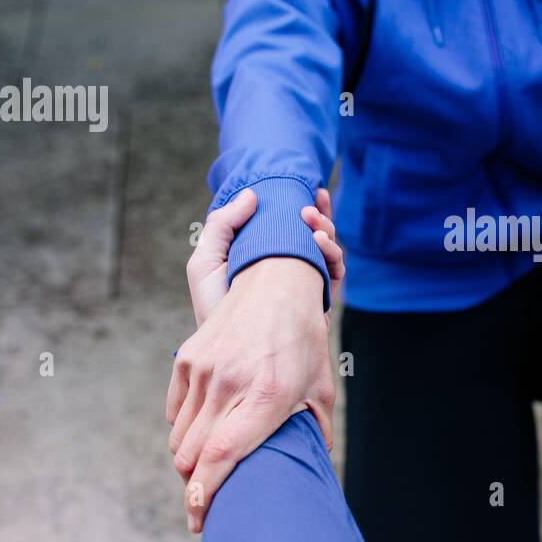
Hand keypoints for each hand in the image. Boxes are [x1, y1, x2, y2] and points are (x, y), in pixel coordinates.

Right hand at [169, 193, 341, 533]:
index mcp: (268, 394)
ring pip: (181, 438)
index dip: (207, 492)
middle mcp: (231, 383)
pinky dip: (182, 433)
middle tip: (208, 507)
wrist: (276, 280)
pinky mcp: (188, 357)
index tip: (201, 518)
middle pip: (194, 455)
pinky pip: (175, 412)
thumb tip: (311, 466)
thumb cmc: (304, 338)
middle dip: (196, 489)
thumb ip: (315, 429)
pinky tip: (198, 440)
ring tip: (204, 476)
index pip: (223, 455)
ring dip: (188, 464)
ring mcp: (205, 369)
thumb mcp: (321, 385)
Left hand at [186, 187, 343, 323]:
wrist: (228, 351)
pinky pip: (334, 273)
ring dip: (327, 231)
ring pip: (327, 250)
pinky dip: (333, 255)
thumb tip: (251, 196)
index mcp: (265, 255)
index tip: (309, 191)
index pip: (289, 225)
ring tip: (314, 226)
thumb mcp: (206, 261)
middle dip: (319, 215)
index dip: (304, 206)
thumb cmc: (213, 308)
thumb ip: (221, 225)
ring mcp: (304, 283)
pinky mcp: (316, 301)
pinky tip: (321, 244)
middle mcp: (288, 267)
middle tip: (308, 209)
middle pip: (314, 233)